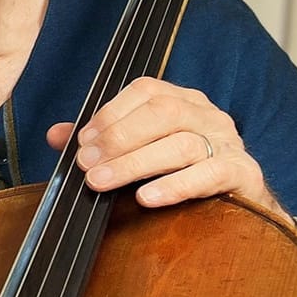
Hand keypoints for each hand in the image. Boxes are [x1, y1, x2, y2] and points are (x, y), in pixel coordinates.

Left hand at [46, 78, 281, 212]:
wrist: (239, 204)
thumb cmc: (180, 173)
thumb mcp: (139, 152)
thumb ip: (101, 142)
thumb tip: (55, 135)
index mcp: (182, 101)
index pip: (146, 91)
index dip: (110, 114)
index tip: (81, 142)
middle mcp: (207, 114)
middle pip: (163, 114)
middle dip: (118, 139)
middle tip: (86, 165)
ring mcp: (228, 142)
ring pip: (182, 144)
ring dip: (135, 164)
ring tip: (101, 182)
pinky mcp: (240, 173)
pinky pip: (210, 174)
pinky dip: (175, 186)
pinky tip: (146, 198)